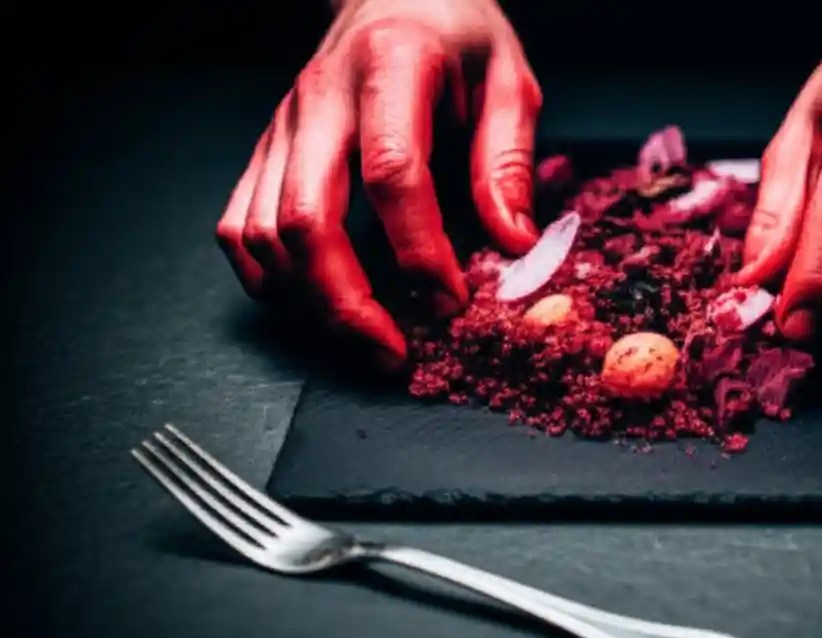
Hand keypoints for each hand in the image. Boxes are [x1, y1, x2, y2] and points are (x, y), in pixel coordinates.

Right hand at [215, 0, 540, 369]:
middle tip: (392, 350)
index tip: (450, 301)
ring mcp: (284, 125)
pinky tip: (308, 304)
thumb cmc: (454, 32)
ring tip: (363, 339)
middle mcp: (321, 97)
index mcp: (390, 67)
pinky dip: (265, 275)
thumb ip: (507, 160)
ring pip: (264, 231)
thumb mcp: (507, 79)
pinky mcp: (267, 147)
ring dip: (308, 300)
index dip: (418, 249)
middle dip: (347, 300)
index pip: (392, 173)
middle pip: (308, 217)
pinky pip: (239, 223)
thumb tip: (512, 244)